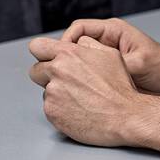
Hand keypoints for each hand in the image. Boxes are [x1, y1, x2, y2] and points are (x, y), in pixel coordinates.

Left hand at [28, 35, 153, 146]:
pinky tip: (78, 110)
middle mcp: (57, 71)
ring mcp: (52, 92)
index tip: (48, 60)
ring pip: (45, 91)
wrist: (124, 117)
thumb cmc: (120, 87)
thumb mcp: (110, 54)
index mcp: (69, 53)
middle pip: (35, 71)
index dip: (43, 54)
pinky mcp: (52, 112)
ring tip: (80, 99)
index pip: (37, 46)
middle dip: (47, 75)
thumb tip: (78, 42)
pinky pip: (50, 108)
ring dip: (57, 94)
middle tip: (66, 83)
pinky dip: (60, 109)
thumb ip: (88, 45)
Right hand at [57, 18, 159, 95]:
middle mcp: (106, 42)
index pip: (79, 29)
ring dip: (72, 70)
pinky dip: (81, 81)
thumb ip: (118, 63)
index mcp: (113, 31)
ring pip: (79, 60)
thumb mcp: (140, 63)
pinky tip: (79, 92)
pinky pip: (87, 73)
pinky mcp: (107, 72)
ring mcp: (105, 57)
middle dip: (65, 57)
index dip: (66, 41)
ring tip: (67, 84)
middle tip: (59, 73)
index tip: (62, 57)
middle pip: (74, 44)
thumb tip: (95, 69)